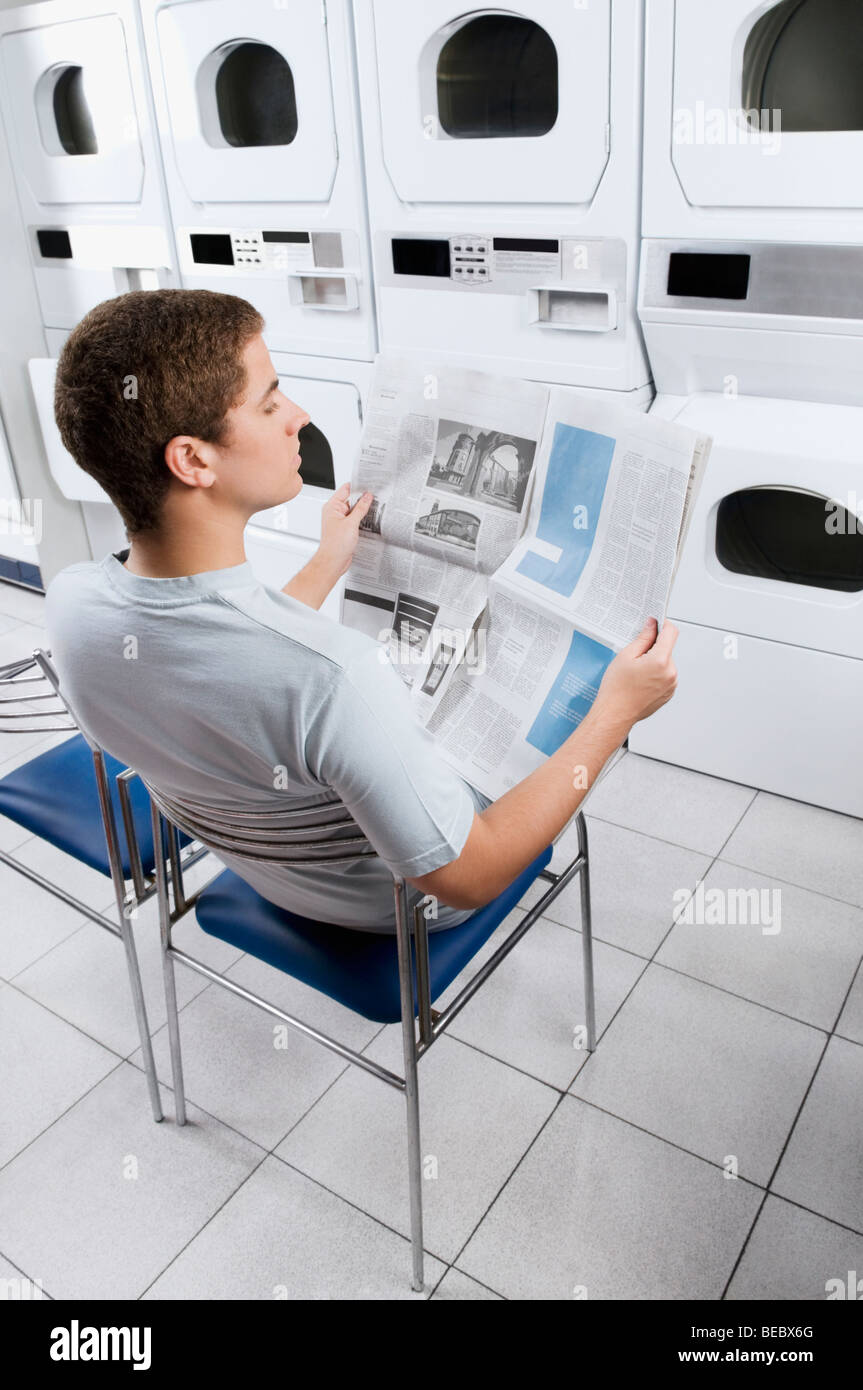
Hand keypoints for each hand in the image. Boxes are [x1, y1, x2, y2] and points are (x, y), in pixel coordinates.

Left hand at [317, 484, 373, 578]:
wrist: (333, 562)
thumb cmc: (335, 545)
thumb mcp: (351, 523)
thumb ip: (361, 508)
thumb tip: (367, 497)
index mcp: (332, 507)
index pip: (345, 490)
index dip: (357, 487)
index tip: (368, 485)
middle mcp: (335, 513)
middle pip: (351, 500)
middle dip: (362, 500)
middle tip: (374, 499)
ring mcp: (340, 521)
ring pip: (354, 511)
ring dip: (363, 511)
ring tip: (371, 512)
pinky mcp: (345, 529)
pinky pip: (355, 520)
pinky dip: (362, 520)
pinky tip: (368, 522)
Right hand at [592, 617, 678, 734]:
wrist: (615, 714)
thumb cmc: (617, 690)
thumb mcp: (626, 656)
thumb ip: (643, 638)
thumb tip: (652, 626)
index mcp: (661, 661)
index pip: (671, 632)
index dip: (662, 624)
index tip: (654, 623)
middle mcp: (670, 673)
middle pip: (667, 649)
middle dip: (654, 647)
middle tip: (635, 655)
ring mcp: (671, 685)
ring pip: (666, 663)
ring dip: (655, 662)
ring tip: (636, 672)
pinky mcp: (669, 694)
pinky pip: (665, 676)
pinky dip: (655, 674)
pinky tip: (640, 681)